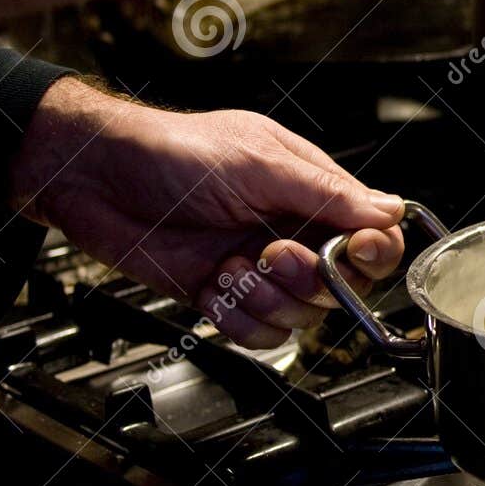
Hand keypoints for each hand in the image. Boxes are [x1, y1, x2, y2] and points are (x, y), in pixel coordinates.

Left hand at [10, 77, 404, 347]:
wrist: (94, 178)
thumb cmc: (171, 151)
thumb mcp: (258, 162)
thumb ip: (327, 193)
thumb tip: (390, 210)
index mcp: (312, 191)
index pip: (375, 232)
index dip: (376, 251)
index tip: (357, 252)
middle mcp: (292, 230)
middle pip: (343, 285)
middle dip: (310, 279)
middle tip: (271, 255)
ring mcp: (259, 267)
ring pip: (302, 316)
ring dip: (268, 300)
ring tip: (231, 268)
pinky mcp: (224, 296)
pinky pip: (259, 334)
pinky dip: (238, 320)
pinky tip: (213, 286)